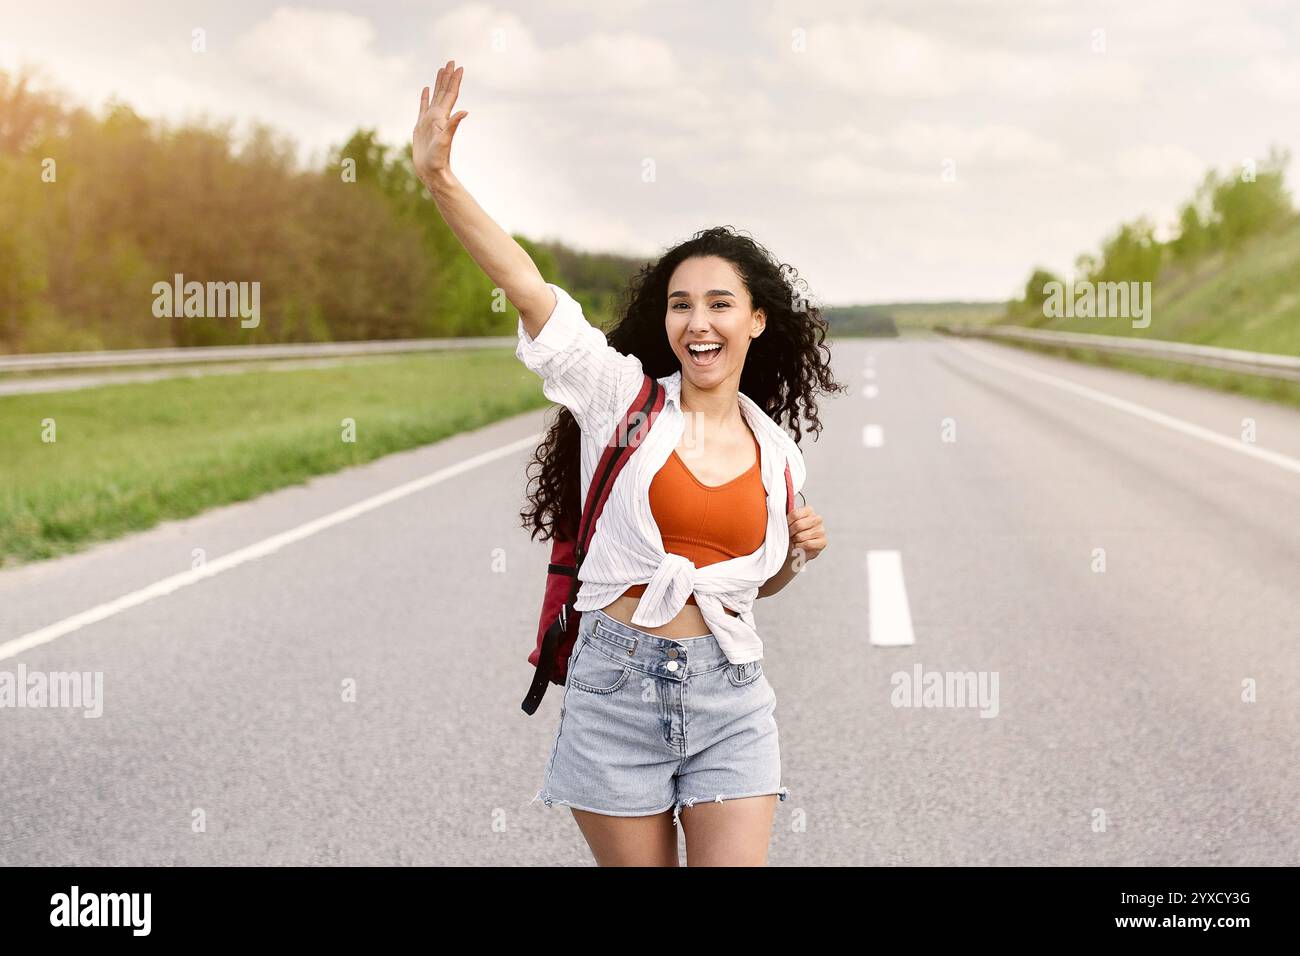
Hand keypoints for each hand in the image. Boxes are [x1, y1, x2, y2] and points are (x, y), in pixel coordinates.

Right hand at [413, 59, 468, 187]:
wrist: (431, 172)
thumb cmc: (438, 159)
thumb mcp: (445, 141)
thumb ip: (453, 126)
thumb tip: (464, 112)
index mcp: (443, 117)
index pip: (450, 95)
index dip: (454, 81)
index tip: (459, 66)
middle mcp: (438, 116)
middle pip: (444, 92)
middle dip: (447, 77)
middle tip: (451, 61)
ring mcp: (430, 120)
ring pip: (435, 97)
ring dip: (438, 83)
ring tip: (440, 70)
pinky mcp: (421, 126)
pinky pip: (423, 106)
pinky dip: (425, 97)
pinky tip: (426, 89)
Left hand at [787, 504, 825, 561]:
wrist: (797, 549)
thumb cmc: (793, 534)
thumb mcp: (788, 523)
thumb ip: (785, 518)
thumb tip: (780, 519)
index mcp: (809, 510)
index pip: (795, 514)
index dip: (787, 522)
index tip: (784, 527)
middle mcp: (817, 518)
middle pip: (798, 525)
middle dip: (790, 533)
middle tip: (789, 536)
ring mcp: (821, 530)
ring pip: (802, 536)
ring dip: (795, 540)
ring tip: (794, 541)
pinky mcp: (823, 541)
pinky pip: (808, 544)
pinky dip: (800, 546)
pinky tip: (798, 546)